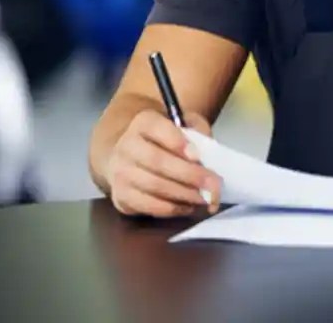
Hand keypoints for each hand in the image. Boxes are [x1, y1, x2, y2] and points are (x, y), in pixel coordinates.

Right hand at [105, 109, 220, 217]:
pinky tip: (189, 206)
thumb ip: (198, 133)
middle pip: (157, 161)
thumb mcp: (185, 125)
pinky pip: (147, 205)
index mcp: (143, 123)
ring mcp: (119, 173)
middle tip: (213, 184)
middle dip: (189, 175)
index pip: (156, 128)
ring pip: (153, 186)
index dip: (176, 142)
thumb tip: (208, 156)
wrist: (132, 157)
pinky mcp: (120, 196)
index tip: (196, 156)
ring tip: (205, 198)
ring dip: (184, 194)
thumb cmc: (167, 141)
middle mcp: (126, 146)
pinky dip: (172, 209)